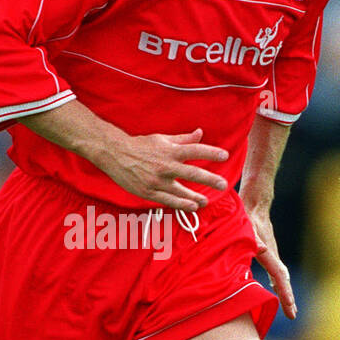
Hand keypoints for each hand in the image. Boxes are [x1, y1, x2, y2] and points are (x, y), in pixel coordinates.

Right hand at [97, 127, 228, 210]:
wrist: (114, 154)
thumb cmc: (140, 145)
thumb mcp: (162, 139)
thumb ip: (183, 139)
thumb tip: (200, 132)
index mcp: (169, 151)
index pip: (194, 150)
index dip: (210, 153)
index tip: (224, 156)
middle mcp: (165, 166)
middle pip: (192, 173)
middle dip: (210, 180)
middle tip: (223, 184)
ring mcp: (156, 181)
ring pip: (181, 192)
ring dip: (196, 197)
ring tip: (206, 200)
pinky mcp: (148, 192)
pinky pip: (168, 200)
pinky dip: (181, 204)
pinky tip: (192, 206)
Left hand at [247, 208, 296, 318]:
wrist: (255, 201)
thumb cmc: (247, 213)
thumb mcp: (247, 224)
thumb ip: (253, 237)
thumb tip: (261, 249)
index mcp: (267, 251)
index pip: (278, 275)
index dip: (284, 291)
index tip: (289, 305)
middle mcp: (272, 254)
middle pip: (282, 279)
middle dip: (288, 297)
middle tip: (292, 315)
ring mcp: (272, 253)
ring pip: (280, 276)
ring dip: (285, 292)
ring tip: (290, 309)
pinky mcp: (268, 252)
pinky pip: (275, 271)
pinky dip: (278, 283)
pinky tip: (278, 290)